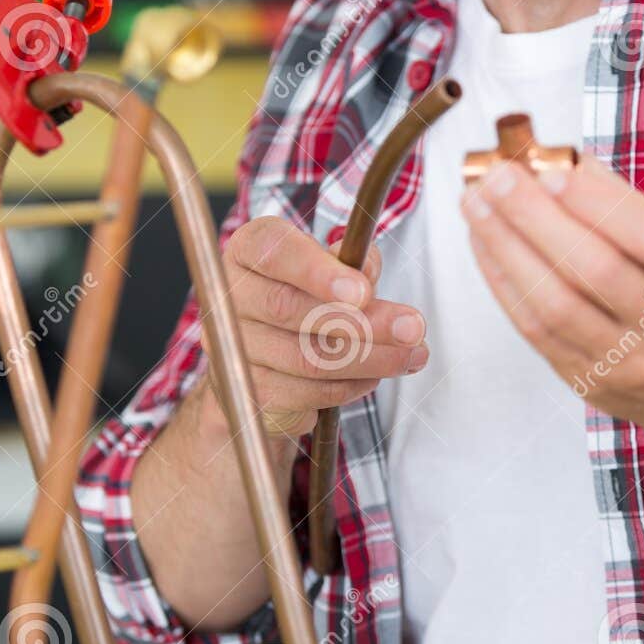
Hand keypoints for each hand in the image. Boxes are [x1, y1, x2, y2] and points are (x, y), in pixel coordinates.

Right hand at [205, 216, 428, 440]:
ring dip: (370, 359)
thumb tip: (367, 267)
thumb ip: (351, 261)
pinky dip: (350, 386)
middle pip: (290, 309)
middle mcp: (230, 296)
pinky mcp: (249, 393)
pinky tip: (376, 375)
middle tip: (413, 327)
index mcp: (248, 250)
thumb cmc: (306, 295)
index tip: (364, 291)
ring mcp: (234, 348)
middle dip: (361, 321)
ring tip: (413, 355)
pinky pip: (306, 393)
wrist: (265, 356)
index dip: (317, 271)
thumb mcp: (331, 267)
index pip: (274, 251)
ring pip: (305, 358)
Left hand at [459, 153, 643, 445]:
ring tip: (476, 205)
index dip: (597, 202)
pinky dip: (504, 283)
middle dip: (535, 217)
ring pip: (555, 304)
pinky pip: (536, 331)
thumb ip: (633, 210)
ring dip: (507, 248)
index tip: (552, 170)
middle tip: (496, 177)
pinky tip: (486, 245)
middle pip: (594, 270)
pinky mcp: (591, 382)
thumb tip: (567, 164)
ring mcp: (629, 362)